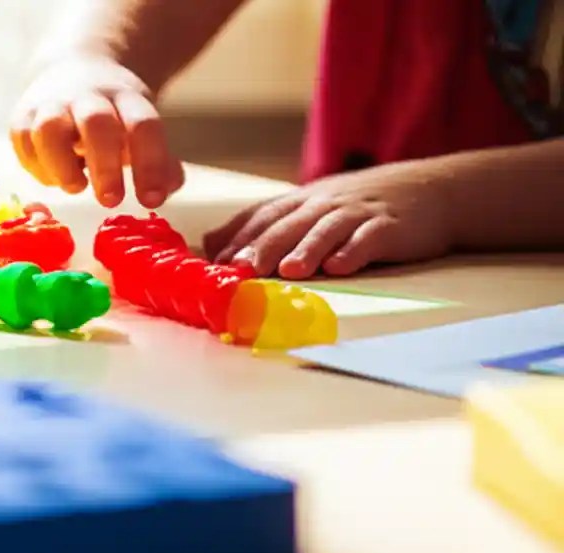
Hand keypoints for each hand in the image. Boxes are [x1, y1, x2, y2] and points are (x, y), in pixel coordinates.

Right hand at [9, 54, 183, 207]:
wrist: (73, 69)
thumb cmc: (113, 117)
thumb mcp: (139, 129)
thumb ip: (157, 161)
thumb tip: (163, 190)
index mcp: (127, 98)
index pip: (143, 125)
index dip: (150, 163)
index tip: (152, 200)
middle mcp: (89, 96)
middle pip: (97, 123)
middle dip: (104, 164)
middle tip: (111, 200)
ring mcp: (52, 103)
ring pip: (49, 127)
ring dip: (61, 164)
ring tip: (76, 186)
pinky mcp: (22, 116)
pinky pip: (23, 141)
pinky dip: (37, 166)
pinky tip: (54, 176)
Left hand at [203, 160, 457, 278]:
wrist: (432, 190)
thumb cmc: (361, 206)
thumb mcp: (312, 208)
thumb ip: (266, 225)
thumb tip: (212, 244)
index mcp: (303, 201)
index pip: (263, 216)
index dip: (238, 237)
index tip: (214, 263)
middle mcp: (325, 203)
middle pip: (289, 223)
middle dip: (263, 245)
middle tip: (241, 268)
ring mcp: (358, 213)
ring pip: (326, 229)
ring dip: (306, 250)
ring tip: (287, 271)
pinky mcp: (390, 227)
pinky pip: (369, 239)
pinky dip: (354, 251)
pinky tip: (340, 267)